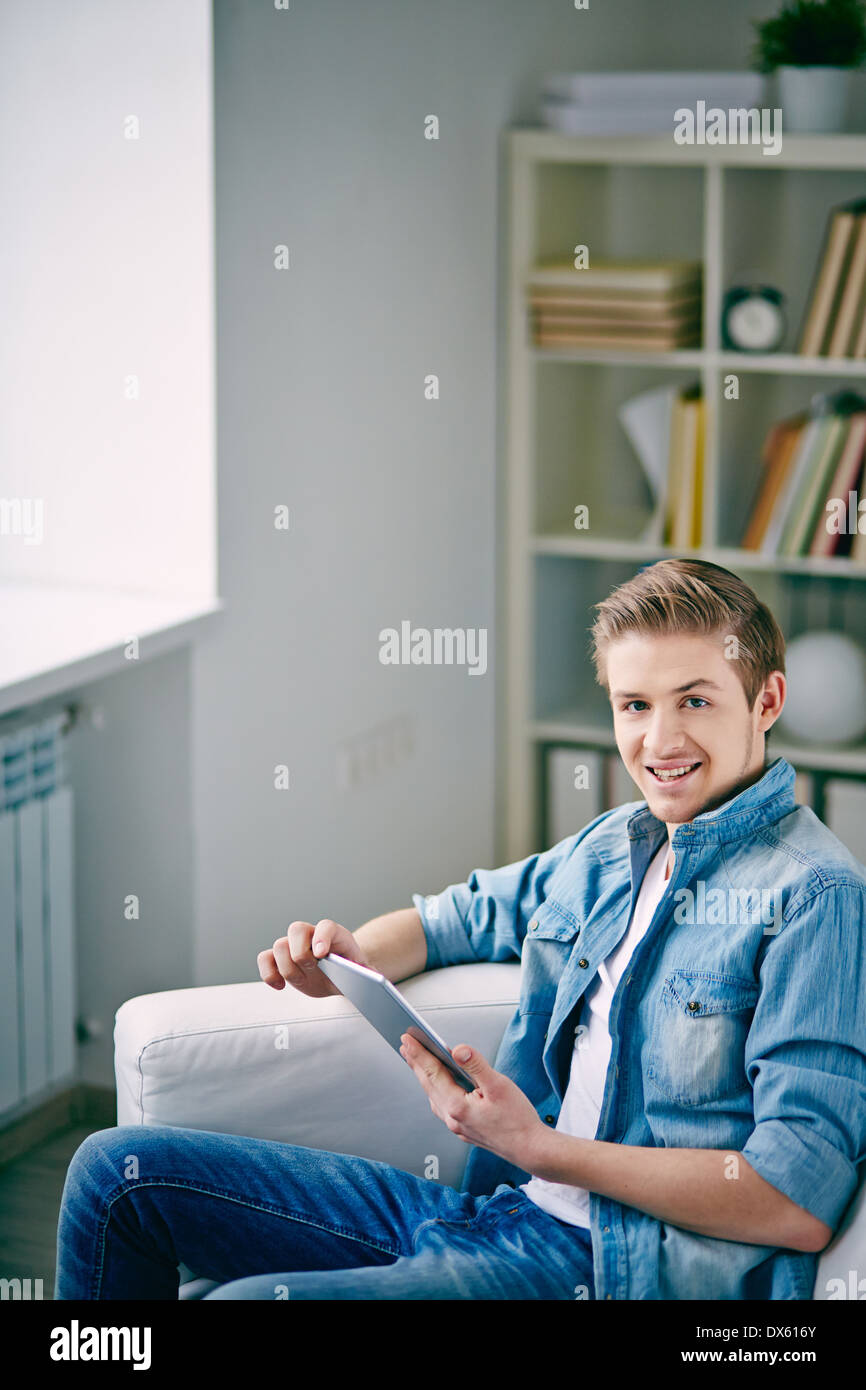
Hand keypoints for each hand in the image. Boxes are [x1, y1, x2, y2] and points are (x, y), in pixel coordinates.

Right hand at [257, 918, 369, 998]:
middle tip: (311, 968)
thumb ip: (369, 974)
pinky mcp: (281, 960)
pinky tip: (280, 987)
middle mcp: (311, 935)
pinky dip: (268, 972)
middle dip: (300, 952)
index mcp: (335, 935)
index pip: (326, 927)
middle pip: (296, 929)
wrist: (341, 976)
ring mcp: (294, 946)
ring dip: (287, 967)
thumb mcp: (365, 973)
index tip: (321, 954)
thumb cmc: (353, 972)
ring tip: (301, 980)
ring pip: (278, 945)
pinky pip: (265, 959)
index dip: (322, 937)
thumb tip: (372, 978)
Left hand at [398, 1034, 546, 1173]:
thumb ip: (476, 1065)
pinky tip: (439, 1085)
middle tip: (405, 1043)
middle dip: (416, 1062)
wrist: (530, 1149)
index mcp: (457, 1106)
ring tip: (418, 1060)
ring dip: (424, 1076)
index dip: (419, 1053)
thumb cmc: (518, 1119)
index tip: (407, 1038)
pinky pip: (442, 1105)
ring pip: (434, 1096)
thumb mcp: (499, 1085)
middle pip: (428, 1084)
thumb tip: (457, 1050)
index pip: (432, 1073)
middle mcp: (452, 1118)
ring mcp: (457, 1126)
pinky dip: (436, 1090)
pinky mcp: (464, 1129)